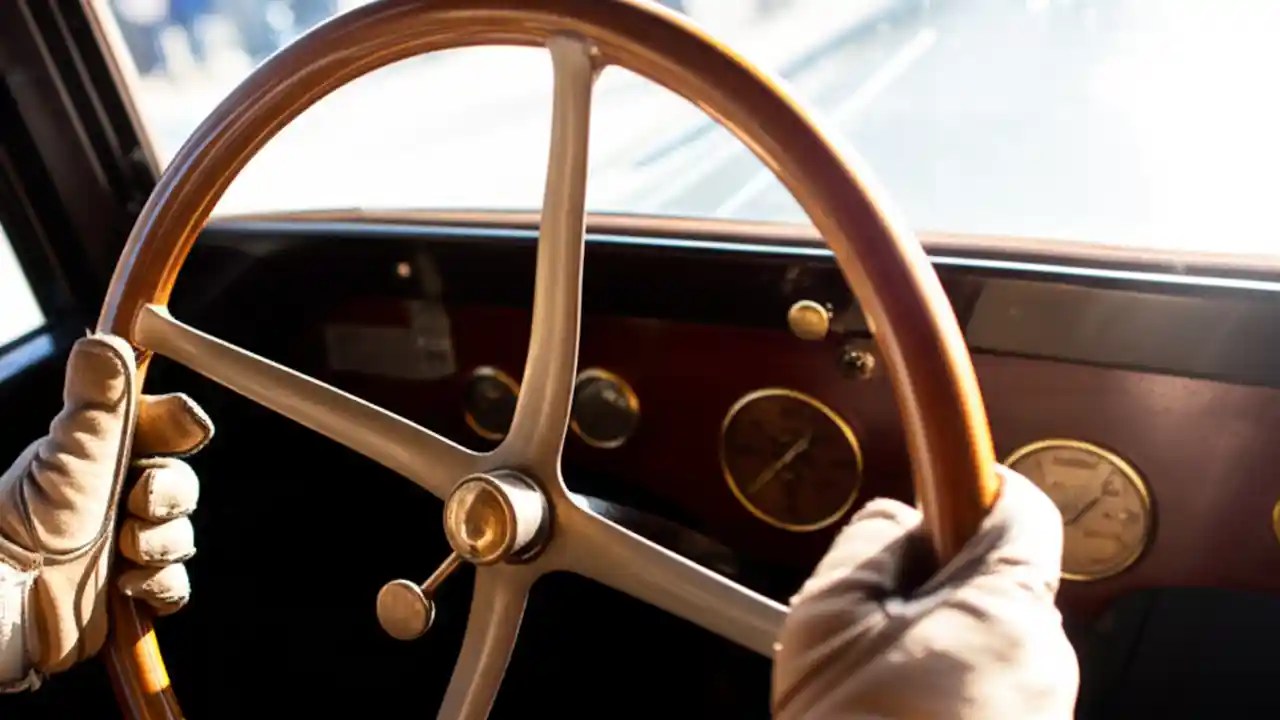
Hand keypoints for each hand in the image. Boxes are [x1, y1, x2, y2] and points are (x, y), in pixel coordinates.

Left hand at [0, 335, 211, 689]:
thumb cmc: (14, 534)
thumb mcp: (65, 461)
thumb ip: (96, 406)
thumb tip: (106, 340)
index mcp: (94, 460)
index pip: (158, 428)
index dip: (178, 426)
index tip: (186, 426)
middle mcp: (109, 502)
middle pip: (180, 483)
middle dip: (171, 493)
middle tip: (140, 503)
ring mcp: (120, 550)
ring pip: (182, 534)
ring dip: (164, 543)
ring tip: (126, 553)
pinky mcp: (127, 597)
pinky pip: (174, 585)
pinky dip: (163, 585)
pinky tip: (130, 587)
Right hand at [772, 466, 1078, 718]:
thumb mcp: (827, 617)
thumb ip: (870, 540)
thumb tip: (894, 517)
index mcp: (1008, 612)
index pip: (1019, 507)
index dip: (968, 488)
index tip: (934, 489)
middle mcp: (1049, 661)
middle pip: (999, 576)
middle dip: (937, 580)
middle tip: (873, 611)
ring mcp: (1046, 712)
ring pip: (994, 637)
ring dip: (940, 638)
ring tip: (876, 678)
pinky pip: (996, 688)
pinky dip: (951, 686)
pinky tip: (899, 714)